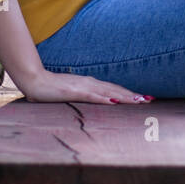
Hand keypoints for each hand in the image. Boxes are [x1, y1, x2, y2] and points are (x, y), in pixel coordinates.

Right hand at [16, 69, 153, 105]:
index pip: (114, 89)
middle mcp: (90, 83)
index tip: (145, 98)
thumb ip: (85, 96)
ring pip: (108, 92)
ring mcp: (82, 87)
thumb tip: (98, 101)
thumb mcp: (72, 93)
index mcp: (91, 84)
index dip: (130, 94)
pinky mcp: (73, 92)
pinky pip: (91, 96)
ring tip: (139, 101)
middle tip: (150, 100)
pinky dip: (104, 99)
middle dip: (133, 95)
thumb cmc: (52, 89)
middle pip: (116, 90)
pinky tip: (114, 102)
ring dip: (124, 96)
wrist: (34, 81)